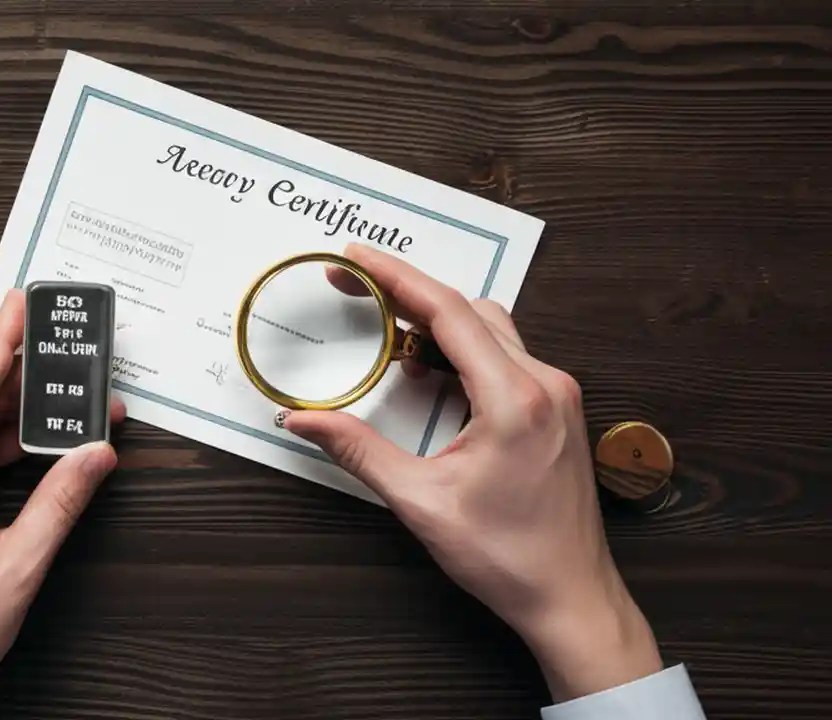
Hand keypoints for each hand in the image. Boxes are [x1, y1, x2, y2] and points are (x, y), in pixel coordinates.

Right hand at [286, 244, 661, 702]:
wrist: (570, 598)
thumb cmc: (506, 557)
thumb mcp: (420, 502)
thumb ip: (358, 451)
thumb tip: (302, 420)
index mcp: (513, 400)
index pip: (448, 312)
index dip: (396, 277)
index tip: (356, 258)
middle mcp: (544, 384)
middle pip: (469, 310)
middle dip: (408, 295)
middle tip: (357, 290)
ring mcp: (557, 395)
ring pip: (491, 330)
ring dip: (437, 325)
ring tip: (387, 340)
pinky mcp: (557, 409)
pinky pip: (506, 357)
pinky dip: (462, 353)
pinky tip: (429, 375)